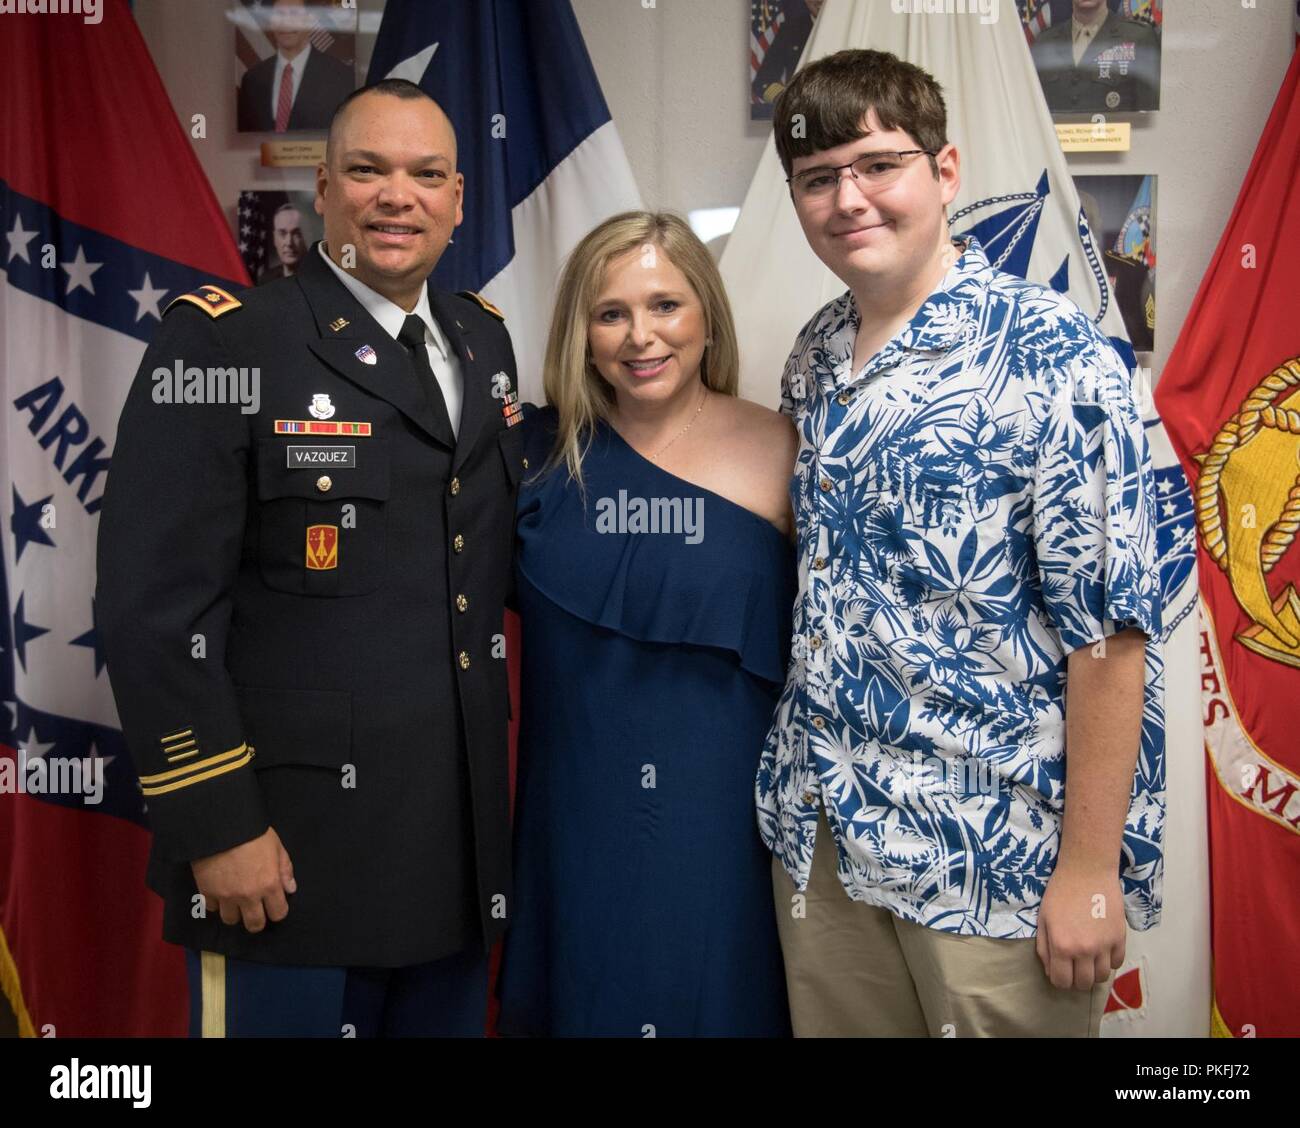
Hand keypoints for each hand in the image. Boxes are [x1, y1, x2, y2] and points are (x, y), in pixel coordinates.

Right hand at [191, 827, 295, 933]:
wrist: (221, 825)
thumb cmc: (253, 833)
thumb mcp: (277, 846)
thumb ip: (285, 869)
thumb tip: (290, 889)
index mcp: (269, 884)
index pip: (278, 914)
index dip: (278, 911)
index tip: (274, 905)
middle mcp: (248, 895)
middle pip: (254, 925)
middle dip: (257, 920)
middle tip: (255, 911)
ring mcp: (226, 896)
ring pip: (231, 920)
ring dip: (234, 913)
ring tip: (236, 901)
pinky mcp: (206, 892)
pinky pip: (211, 908)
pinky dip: (215, 903)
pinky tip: (219, 892)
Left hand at [1035, 862, 1124, 990]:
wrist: (1087, 871)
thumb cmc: (1060, 892)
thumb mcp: (1043, 919)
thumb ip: (1044, 948)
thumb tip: (1050, 970)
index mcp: (1062, 946)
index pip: (1062, 981)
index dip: (1059, 980)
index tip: (1060, 972)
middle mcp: (1084, 950)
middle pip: (1084, 984)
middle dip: (1076, 980)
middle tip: (1074, 968)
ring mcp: (1105, 945)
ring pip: (1102, 977)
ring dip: (1093, 972)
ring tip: (1088, 960)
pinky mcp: (1120, 938)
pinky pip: (1117, 963)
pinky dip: (1108, 961)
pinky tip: (1101, 950)